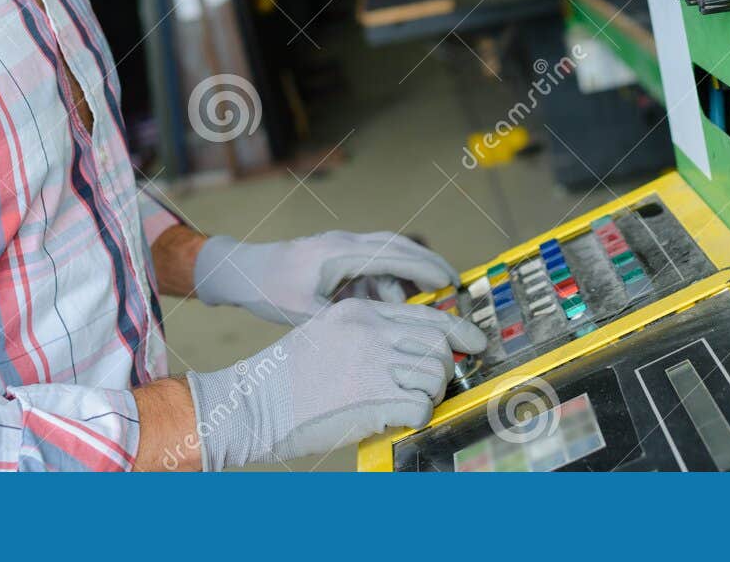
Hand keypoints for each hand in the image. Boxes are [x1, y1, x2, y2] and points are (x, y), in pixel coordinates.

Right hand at [186, 298, 485, 468]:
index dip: (459, 331)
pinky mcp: (374, 400)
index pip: (427, 315)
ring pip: (437, 375)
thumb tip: (414, 346)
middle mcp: (371, 332)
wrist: (255, 403)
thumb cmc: (288, 376)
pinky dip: (418, 417)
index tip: (474, 343)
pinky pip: (422, 408)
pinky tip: (400, 418)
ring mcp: (373, 365)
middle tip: (439, 384)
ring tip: (412, 402)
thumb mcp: (327, 333)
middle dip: (447, 368)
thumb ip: (369, 332)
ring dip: (432, 394)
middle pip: (440, 343)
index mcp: (360, 312)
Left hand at [193, 230, 457, 324]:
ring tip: (420, 303)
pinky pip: (368, 265)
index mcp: (341, 253)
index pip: (393, 255)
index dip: (425, 268)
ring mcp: (339, 247)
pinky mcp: (334, 256)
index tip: (450, 282)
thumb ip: (343, 321)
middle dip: (426, 265)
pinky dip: (382, 281)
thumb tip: (378, 336)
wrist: (240, 270)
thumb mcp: (306, 314)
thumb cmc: (269, 290)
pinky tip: (385, 304)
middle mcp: (344, 243)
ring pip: (383, 256)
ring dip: (402, 277)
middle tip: (452, 285)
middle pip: (396, 247)